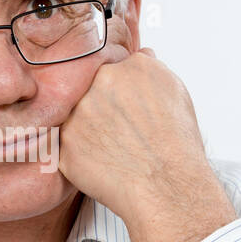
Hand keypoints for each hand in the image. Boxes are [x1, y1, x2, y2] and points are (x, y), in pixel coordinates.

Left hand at [57, 48, 236, 241]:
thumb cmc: (176, 142)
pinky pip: (67, 148)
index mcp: (125, 67)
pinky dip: (82, 158)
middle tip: (122, 133)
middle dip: (101, 110)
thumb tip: (139, 55)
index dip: (118, 94)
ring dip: (89, 132)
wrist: (167, 185)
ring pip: (76, 119)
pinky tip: (105, 166)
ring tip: (116, 152)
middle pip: (90, 93)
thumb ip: (150, 68)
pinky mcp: (64, 147)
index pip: (110, 72)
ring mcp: (77, 115)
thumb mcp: (174, 91)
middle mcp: (98, 85)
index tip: (126, 111)